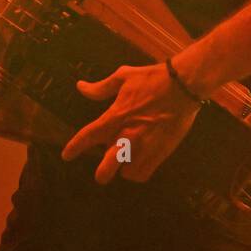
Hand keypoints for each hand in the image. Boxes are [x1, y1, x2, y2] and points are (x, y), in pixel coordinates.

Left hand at [61, 62, 202, 183]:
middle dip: (102, 173)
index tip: (66, 156)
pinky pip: (144, 173)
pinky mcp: (161, 152)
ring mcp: (145, 146)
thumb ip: (101, 87)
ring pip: (126, 173)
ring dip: (124, 168)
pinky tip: (139, 163)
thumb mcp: (123, 76)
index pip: (89, 135)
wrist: (183, 85)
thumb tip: (80, 87)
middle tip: (102, 172)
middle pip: (107, 167)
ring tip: (126, 161)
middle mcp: (128, 135)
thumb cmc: (152, 78)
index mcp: (116, 115)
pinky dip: (139, 171)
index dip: (75, 147)